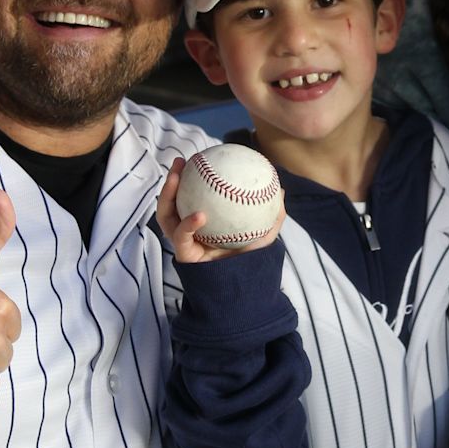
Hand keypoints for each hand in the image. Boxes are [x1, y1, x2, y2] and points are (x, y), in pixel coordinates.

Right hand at [157, 156, 285, 263]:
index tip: (198, 157)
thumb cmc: (250, 262)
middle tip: (181, 161)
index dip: (191, 176)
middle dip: (172, 179)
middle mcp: (190, 230)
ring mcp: (184, 242)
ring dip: (167, 194)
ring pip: (167, 215)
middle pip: (173, 201)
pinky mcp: (183, 256)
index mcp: (203, 222)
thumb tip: (281, 189)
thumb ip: (272, 215)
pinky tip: (200, 214)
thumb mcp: (264, 235)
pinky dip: (188, 224)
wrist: (244, 289)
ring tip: (176, 178)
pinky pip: (181, 237)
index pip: (192, 196)